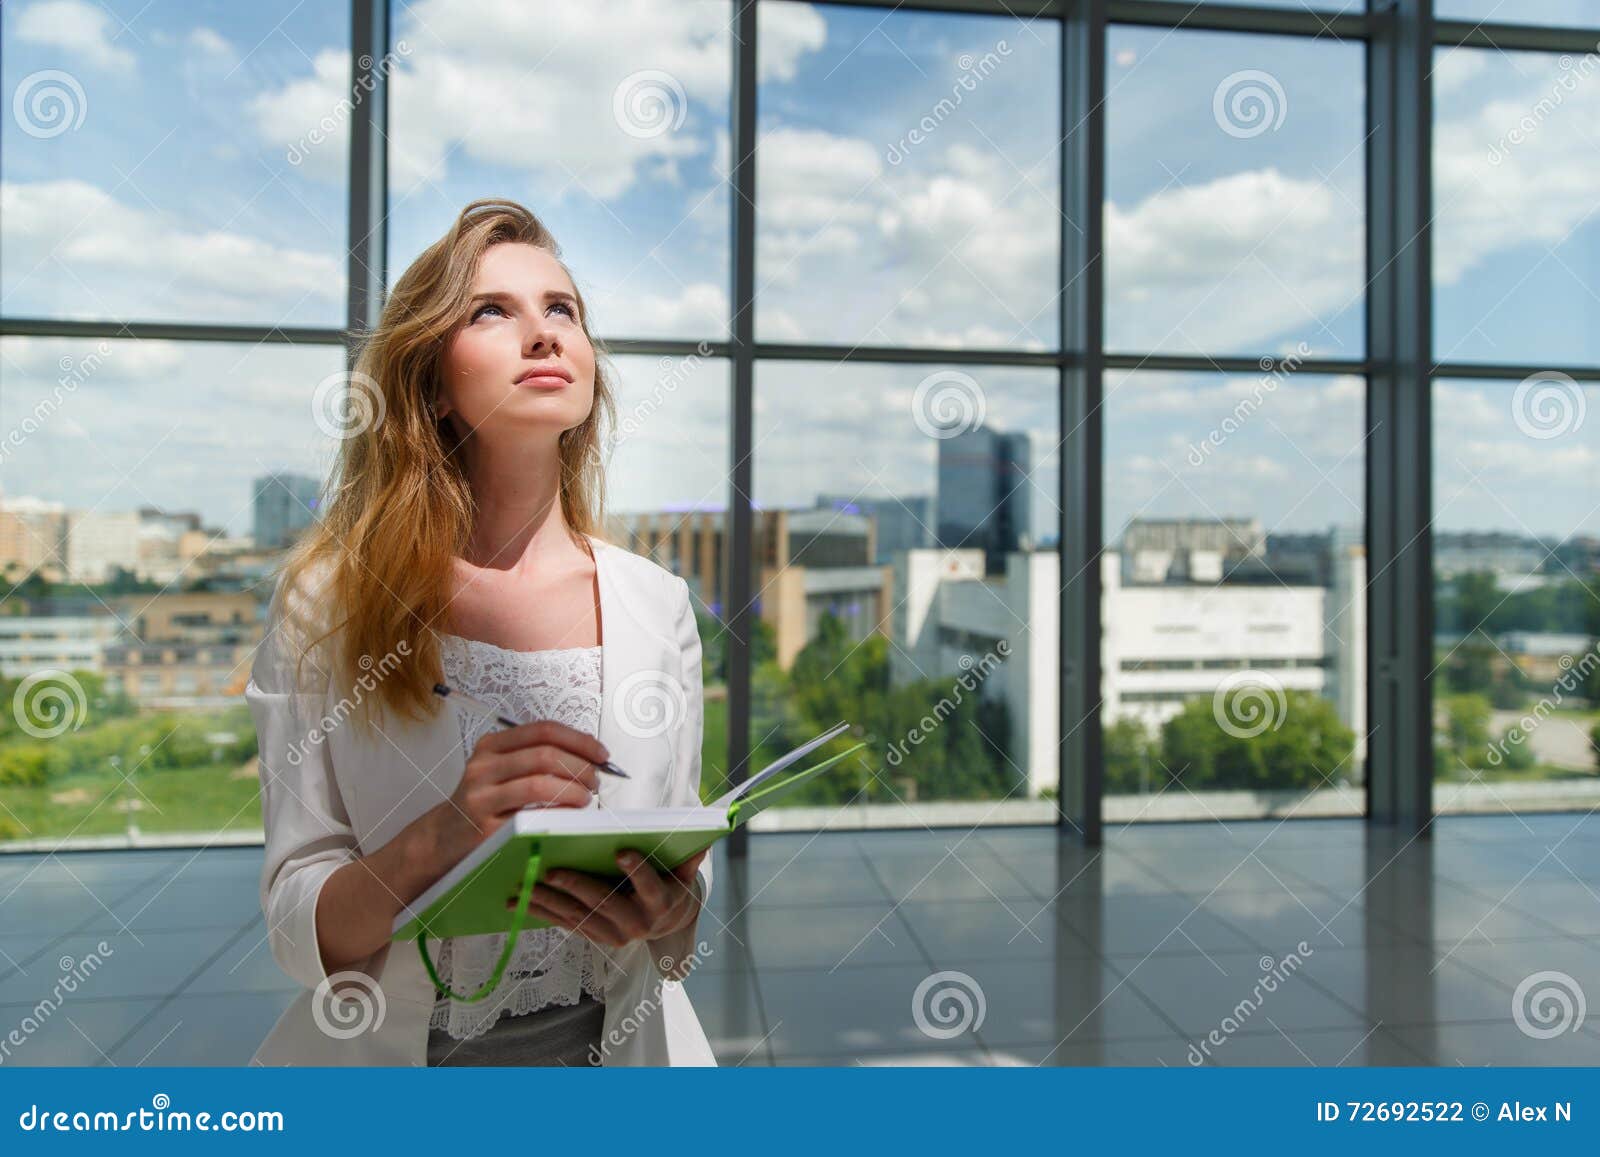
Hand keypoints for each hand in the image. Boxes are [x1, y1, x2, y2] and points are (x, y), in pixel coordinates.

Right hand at [431, 721, 605, 864]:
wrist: (445, 835)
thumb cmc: (485, 800)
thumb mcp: (502, 768)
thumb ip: (538, 757)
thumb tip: (590, 752)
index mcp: (491, 746)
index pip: (543, 730)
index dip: (579, 740)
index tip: (602, 754)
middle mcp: (483, 767)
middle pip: (545, 756)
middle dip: (581, 767)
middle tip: (595, 781)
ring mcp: (482, 797)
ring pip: (540, 785)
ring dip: (574, 791)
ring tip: (585, 799)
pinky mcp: (486, 828)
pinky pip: (532, 816)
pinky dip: (559, 814)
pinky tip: (569, 815)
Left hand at [510, 848, 707, 952]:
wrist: (666, 922)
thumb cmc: (672, 885)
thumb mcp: (685, 874)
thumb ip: (689, 858)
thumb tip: (702, 839)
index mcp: (660, 903)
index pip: (650, 887)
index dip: (637, 870)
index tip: (621, 851)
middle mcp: (637, 924)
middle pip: (604, 904)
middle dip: (577, 886)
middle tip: (553, 869)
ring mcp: (613, 934)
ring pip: (578, 916)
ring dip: (549, 901)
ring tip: (524, 885)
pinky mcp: (594, 937)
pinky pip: (564, 925)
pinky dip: (541, 912)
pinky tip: (518, 901)